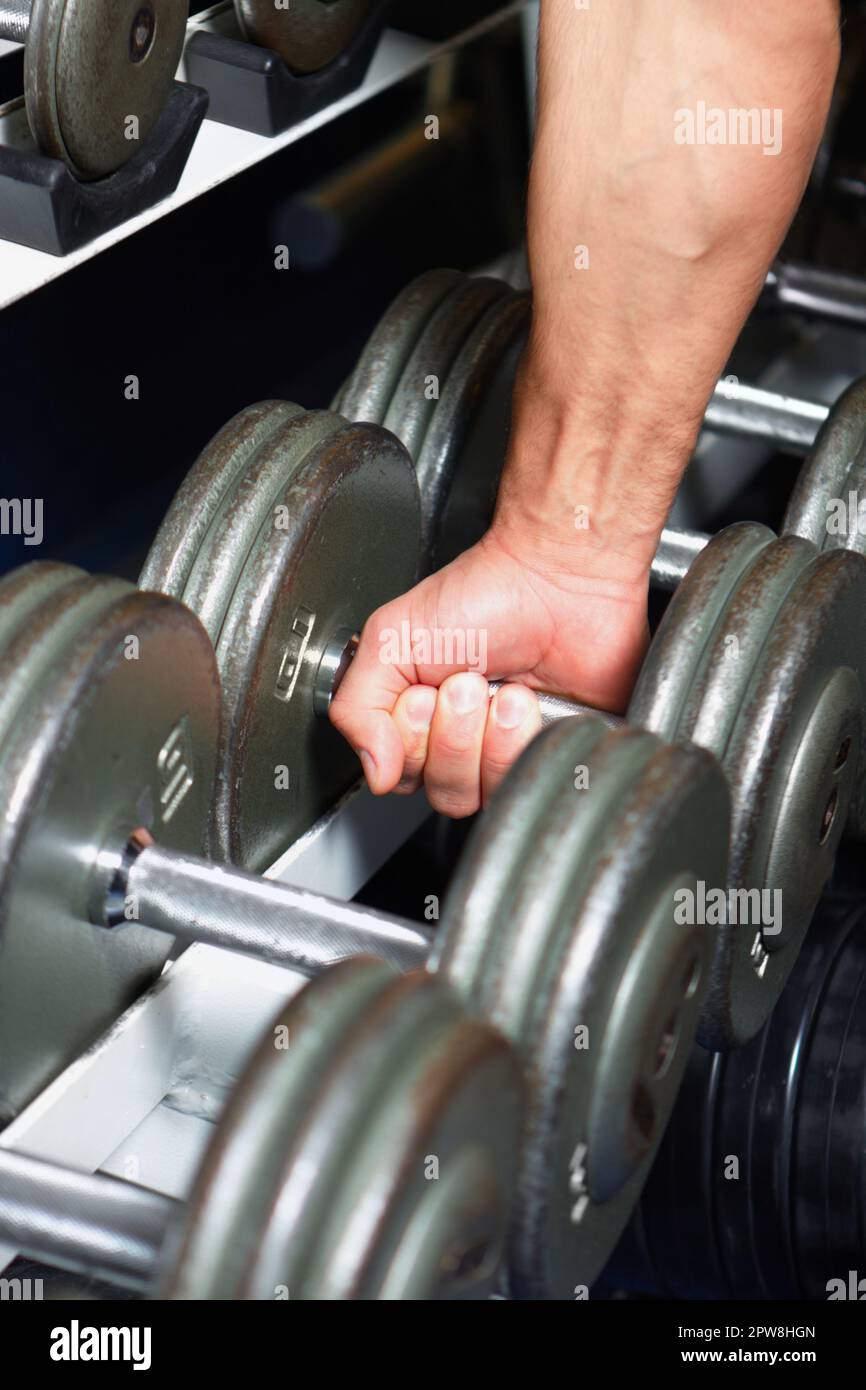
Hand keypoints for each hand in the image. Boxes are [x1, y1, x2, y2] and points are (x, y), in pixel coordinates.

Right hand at [329, 526, 649, 816]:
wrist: (559, 578)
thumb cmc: (486, 591)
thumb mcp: (392, 637)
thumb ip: (358, 705)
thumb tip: (373, 770)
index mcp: (417, 713)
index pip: (400, 773)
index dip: (410, 739)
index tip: (423, 693)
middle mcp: (461, 736)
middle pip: (443, 790)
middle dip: (452, 736)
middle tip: (465, 684)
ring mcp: (506, 747)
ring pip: (486, 792)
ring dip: (490, 737)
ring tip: (502, 690)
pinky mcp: (549, 749)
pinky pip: (529, 780)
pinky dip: (524, 740)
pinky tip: (527, 702)